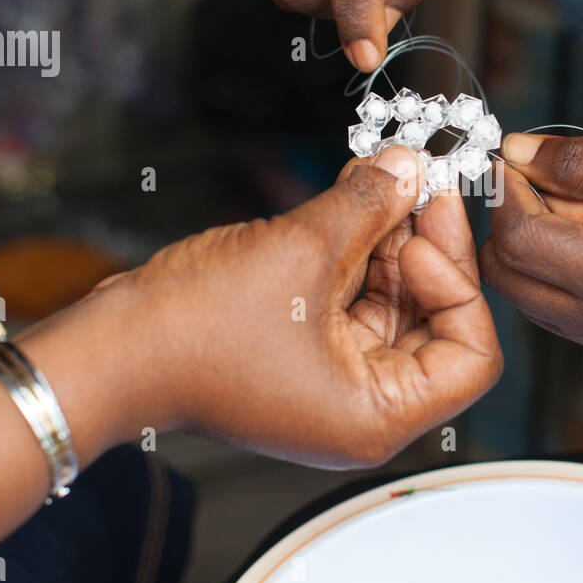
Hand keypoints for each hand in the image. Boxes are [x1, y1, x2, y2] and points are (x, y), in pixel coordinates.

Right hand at [91, 145, 500, 467]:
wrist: (110, 348)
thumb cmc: (192, 331)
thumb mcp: (301, 251)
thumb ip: (369, 206)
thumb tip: (411, 167)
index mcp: (377, 415)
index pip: (472, 357)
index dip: (460, 284)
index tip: (429, 226)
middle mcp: (364, 406)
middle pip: (435, 322)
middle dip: (426, 247)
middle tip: (419, 182)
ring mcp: (335, 378)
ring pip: (394, 301)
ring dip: (391, 237)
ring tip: (385, 174)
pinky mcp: (307, 349)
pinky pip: (355, 296)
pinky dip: (358, 248)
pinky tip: (358, 193)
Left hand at [478, 130, 582, 355]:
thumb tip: (517, 152)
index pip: (519, 240)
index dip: (508, 190)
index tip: (524, 155)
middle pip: (505, 273)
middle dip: (516, 219)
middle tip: (565, 183)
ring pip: (522, 289)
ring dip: (536, 242)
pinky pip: (549, 299)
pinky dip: (556, 261)